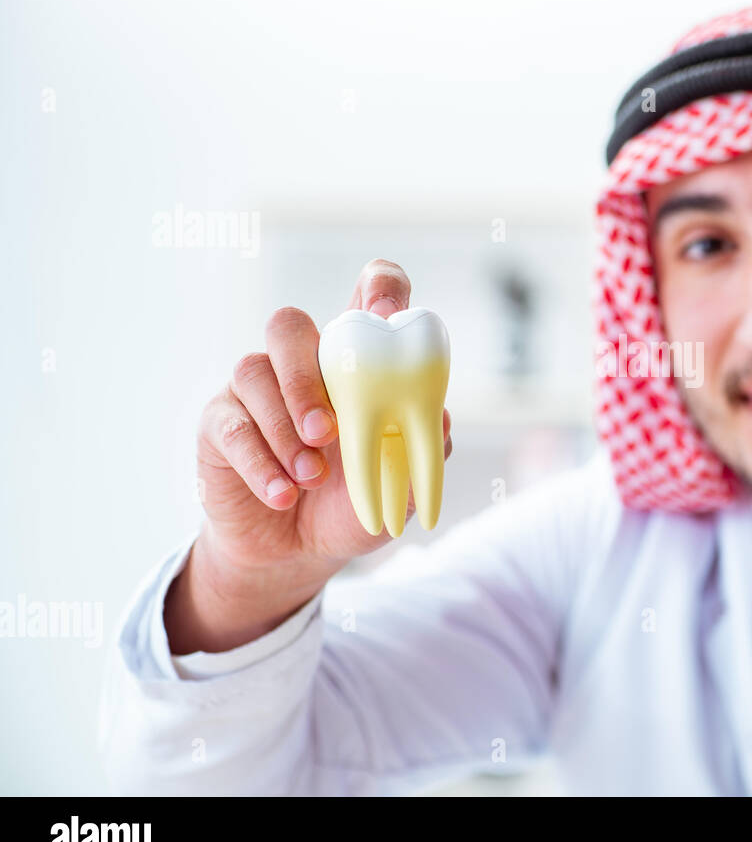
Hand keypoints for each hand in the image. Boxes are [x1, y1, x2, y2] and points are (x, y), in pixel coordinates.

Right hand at [166, 259, 450, 653]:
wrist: (299, 553)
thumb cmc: (354, 503)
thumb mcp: (399, 485)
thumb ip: (423, 450)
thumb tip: (442, 417)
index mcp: (355, 362)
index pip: (367, 295)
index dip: (380, 289)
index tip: (386, 313)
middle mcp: (300, 363)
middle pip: (289, 325)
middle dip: (305, 375)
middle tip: (327, 431)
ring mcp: (254, 389)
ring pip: (253, 372)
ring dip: (284, 430)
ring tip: (311, 478)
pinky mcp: (219, 424)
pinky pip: (231, 427)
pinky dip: (260, 464)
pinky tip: (282, 495)